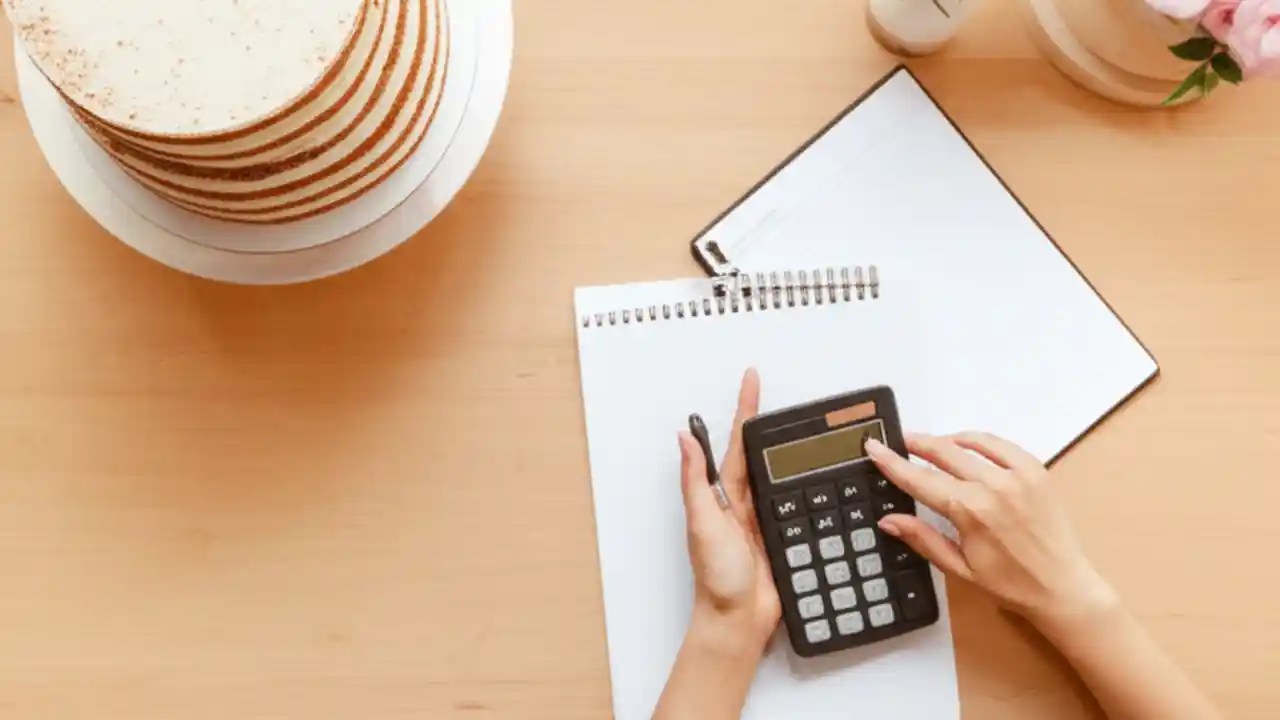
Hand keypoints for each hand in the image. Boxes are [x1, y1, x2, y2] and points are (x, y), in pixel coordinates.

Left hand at [677, 368, 780, 649]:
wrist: (738, 620)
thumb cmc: (716, 577)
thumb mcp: (702, 522)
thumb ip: (695, 481)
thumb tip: (683, 437)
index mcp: (723, 494)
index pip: (735, 442)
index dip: (744, 409)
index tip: (751, 378)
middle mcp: (742, 503)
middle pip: (759, 454)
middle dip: (768, 424)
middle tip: (779, 394)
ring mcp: (763, 520)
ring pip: (780, 476)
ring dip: (788, 452)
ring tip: (801, 425)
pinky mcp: (782, 539)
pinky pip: (798, 505)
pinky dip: (807, 488)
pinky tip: (819, 480)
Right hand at [865, 432, 1117, 628]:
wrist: (1063, 586)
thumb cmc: (1011, 584)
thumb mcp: (959, 568)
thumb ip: (922, 538)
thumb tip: (888, 519)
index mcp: (969, 512)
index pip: (920, 479)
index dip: (892, 462)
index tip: (874, 447)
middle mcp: (992, 487)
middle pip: (942, 452)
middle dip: (916, 443)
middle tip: (898, 440)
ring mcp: (1017, 475)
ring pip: (969, 444)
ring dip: (944, 440)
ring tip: (929, 444)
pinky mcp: (1035, 471)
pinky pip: (1000, 444)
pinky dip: (978, 440)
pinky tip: (965, 444)